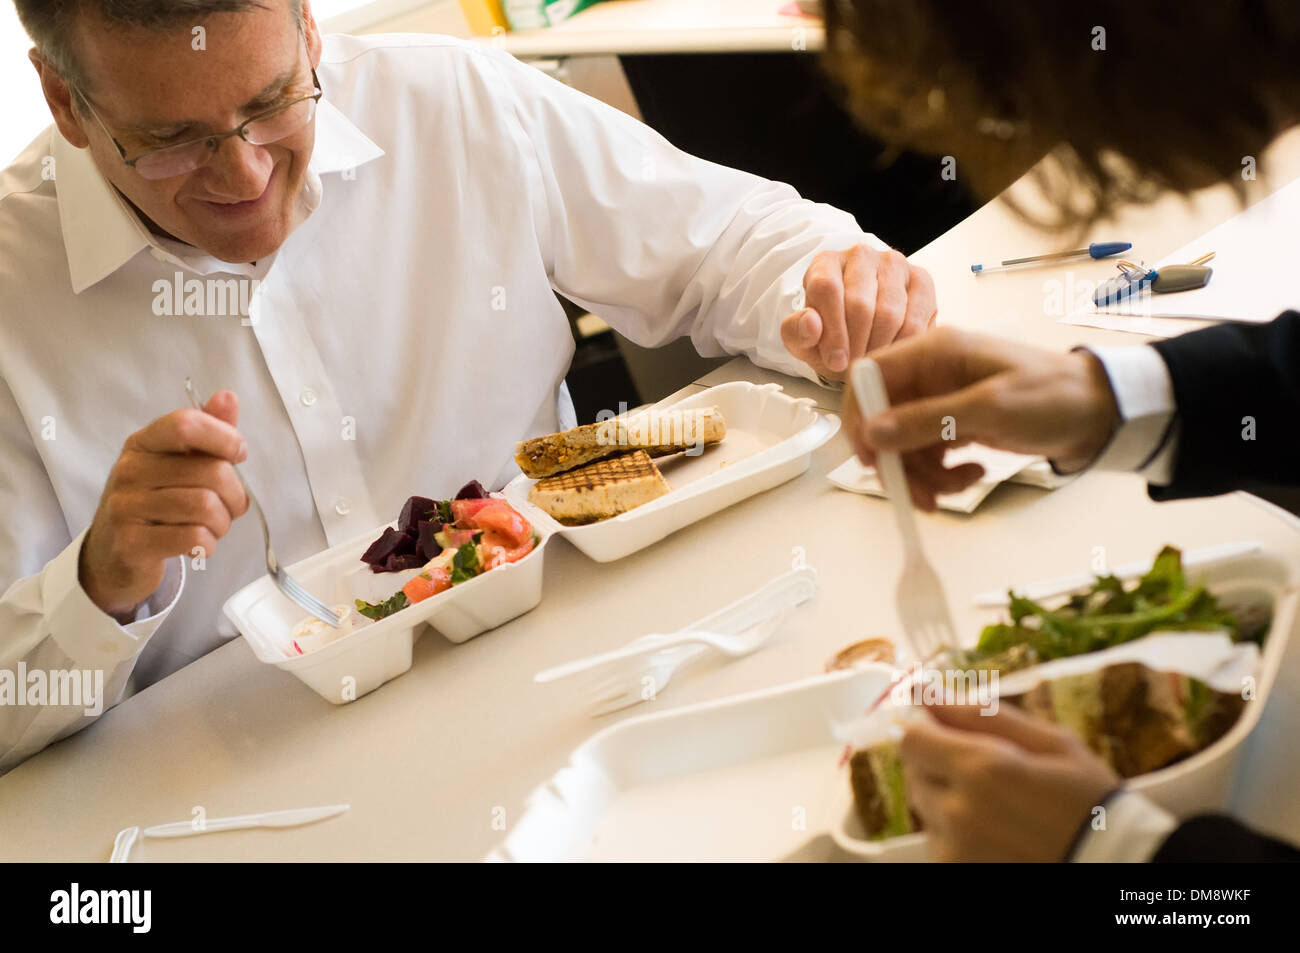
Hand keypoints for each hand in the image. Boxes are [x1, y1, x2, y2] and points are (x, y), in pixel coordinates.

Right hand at [79, 391, 249, 617]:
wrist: (112, 554)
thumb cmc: (154, 504)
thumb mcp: (176, 463)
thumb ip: (206, 432)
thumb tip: (228, 398)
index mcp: (144, 443)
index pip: (186, 424)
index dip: (224, 438)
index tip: (238, 454)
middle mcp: (130, 470)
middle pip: (211, 472)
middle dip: (235, 495)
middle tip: (229, 506)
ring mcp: (126, 506)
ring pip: (206, 506)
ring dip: (223, 522)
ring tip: (213, 526)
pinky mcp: (132, 543)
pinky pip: (193, 537)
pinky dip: (208, 543)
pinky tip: (200, 544)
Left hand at [781, 245, 935, 380]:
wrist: (858, 331)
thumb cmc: (827, 333)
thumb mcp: (801, 339)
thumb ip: (796, 332)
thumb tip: (811, 325)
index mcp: (826, 263)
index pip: (827, 289)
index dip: (832, 331)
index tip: (835, 361)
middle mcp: (861, 256)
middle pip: (860, 304)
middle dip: (856, 345)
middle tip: (854, 368)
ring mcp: (894, 265)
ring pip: (890, 312)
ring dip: (879, 347)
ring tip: (871, 362)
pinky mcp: (921, 280)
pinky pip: (916, 319)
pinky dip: (903, 345)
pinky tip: (892, 355)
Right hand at [843, 326, 1120, 509]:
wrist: (1100, 414)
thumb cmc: (1054, 396)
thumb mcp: (989, 408)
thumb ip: (927, 421)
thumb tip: (873, 433)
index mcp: (935, 351)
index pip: (870, 377)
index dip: (862, 416)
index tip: (871, 456)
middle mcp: (932, 374)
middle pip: (885, 419)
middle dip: (898, 460)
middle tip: (919, 492)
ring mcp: (943, 402)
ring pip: (905, 444)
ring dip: (925, 475)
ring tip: (961, 484)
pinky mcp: (956, 426)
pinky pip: (928, 454)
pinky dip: (942, 474)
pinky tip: (971, 474)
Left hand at [900, 703, 1120, 861]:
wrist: (1115, 867)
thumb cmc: (1089, 799)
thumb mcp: (1050, 743)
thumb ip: (981, 715)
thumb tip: (927, 690)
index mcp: (982, 771)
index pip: (911, 737)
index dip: (923, 724)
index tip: (944, 722)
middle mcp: (958, 813)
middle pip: (914, 770)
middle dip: (938, 758)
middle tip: (984, 764)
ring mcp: (954, 849)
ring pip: (925, 805)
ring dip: (946, 794)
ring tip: (997, 801)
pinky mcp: (956, 872)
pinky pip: (938, 836)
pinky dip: (955, 826)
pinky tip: (996, 827)